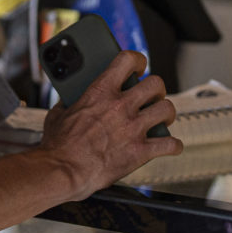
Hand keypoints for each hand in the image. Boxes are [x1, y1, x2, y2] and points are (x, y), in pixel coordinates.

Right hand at [40, 51, 181, 198]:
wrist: (63, 171)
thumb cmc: (58, 146)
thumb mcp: (59, 114)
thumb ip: (70, 102)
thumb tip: (71, 100)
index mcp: (100, 92)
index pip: (128, 60)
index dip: (138, 60)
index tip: (138, 67)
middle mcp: (121, 106)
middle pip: (155, 84)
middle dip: (156, 89)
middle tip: (151, 96)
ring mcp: (133, 129)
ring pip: (167, 109)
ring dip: (166, 113)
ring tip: (161, 118)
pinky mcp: (140, 152)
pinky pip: (170, 144)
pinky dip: (173, 146)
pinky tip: (171, 146)